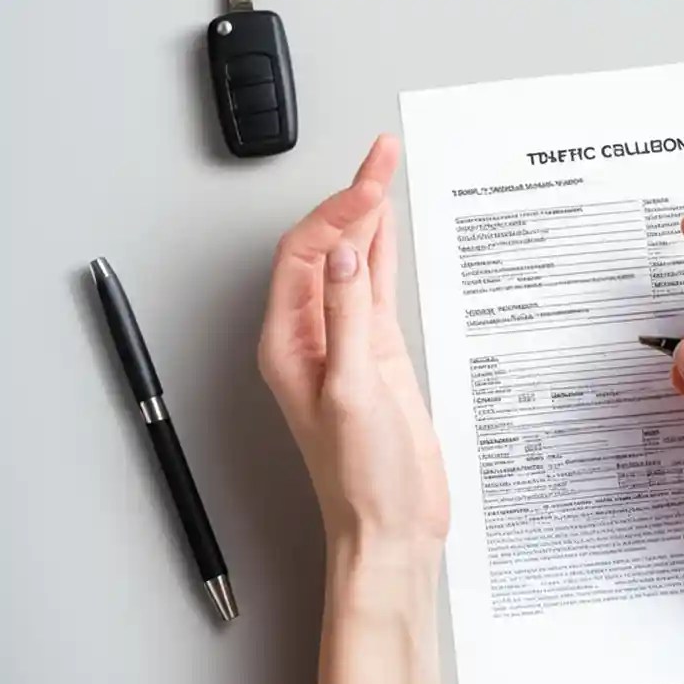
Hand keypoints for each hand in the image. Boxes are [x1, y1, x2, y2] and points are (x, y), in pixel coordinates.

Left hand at [258, 135, 448, 556]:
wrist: (391, 526)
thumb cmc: (362, 477)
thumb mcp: (353, 390)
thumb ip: (350, 318)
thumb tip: (348, 253)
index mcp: (288, 343)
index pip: (305, 255)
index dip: (337, 215)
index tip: (372, 186)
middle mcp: (312, 336)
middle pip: (326, 248)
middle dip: (351, 198)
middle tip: (381, 156)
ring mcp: (348, 344)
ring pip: (355, 263)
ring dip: (369, 217)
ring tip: (386, 171)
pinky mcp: (379, 356)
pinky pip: (380, 291)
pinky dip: (388, 254)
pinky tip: (394, 227)